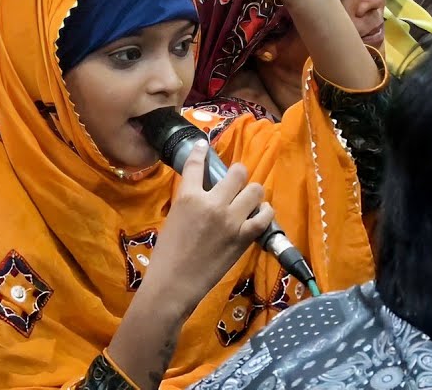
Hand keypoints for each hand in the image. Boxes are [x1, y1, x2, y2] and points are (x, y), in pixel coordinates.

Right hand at [142, 142, 274, 316]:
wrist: (175, 283)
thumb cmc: (167, 253)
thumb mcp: (174, 218)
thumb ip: (190, 201)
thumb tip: (204, 190)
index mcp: (189, 197)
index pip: (197, 164)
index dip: (201, 152)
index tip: (204, 147)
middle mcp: (213, 203)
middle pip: (237, 173)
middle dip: (237, 174)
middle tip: (234, 181)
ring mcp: (231, 220)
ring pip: (255, 190)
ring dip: (252, 192)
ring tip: (247, 198)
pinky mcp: (244, 237)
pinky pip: (264, 216)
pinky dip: (264, 211)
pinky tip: (260, 212)